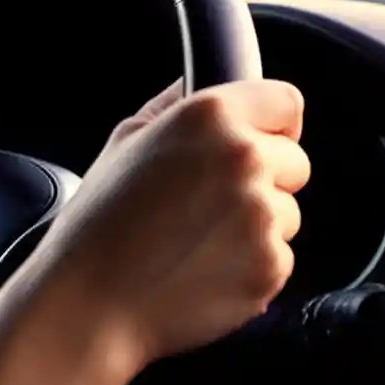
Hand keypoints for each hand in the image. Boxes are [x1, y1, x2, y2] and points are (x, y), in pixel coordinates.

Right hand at [29, 78, 309, 366]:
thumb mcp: (126, 139)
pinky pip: (280, 257)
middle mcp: (244, 158)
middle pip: (296, 160)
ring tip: (199, 240)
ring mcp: (262, 215)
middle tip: (213, 201)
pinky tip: (205, 269)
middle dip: (267, 179)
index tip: (262, 140)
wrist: (89, 305)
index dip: (274, 124)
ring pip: (289, 212)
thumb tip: (201, 79)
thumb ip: (175, 103)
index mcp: (211, 116)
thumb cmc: (99, 224)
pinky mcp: (270, 266)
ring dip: (258, 226)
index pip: (286, 102)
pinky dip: (252, 266)